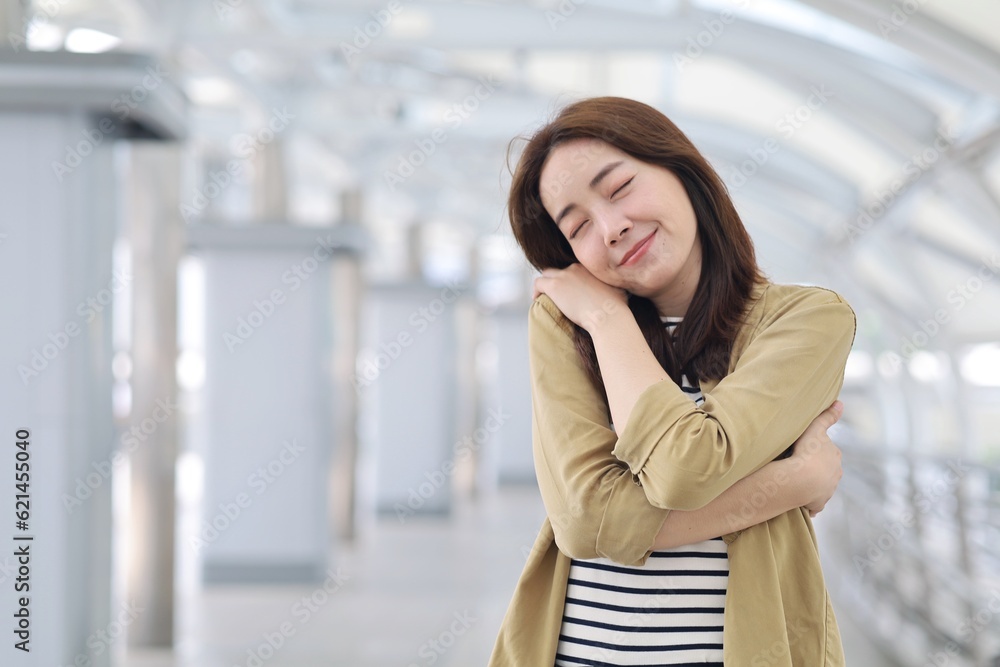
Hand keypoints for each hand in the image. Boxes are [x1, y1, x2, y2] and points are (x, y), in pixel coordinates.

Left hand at [533, 263, 628, 332]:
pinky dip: (536, 291)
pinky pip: (538, 283)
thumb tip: (621, 292)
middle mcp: (575, 268)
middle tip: (555, 295)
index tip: (569, 292)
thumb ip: (614, 288)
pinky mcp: (555, 286)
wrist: (608, 316)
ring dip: (545, 285)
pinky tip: (537, 301)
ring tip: (544, 298)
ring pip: (546, 274)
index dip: (569, 280)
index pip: (572, 269)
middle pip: (559, 270)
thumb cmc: (616, 309)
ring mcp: (564, 276)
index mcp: (589, 268)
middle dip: (556, 280)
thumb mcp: (618, 291)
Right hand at [788, 401, 843, 516]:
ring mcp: (828, 490)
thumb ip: (827, 417)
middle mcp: (835, 474)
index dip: (816, 451)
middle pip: (826, 470)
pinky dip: (809, 503)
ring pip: (821, 486)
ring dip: (812, 485)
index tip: (803, 451)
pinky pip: (814, 503)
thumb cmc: (807, 452)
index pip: (827, 452)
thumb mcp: (816, 429)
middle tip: (798, 465)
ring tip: (796, 481)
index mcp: (835, 457)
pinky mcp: (818, 503)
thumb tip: (840, 403)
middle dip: (817, 469)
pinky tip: (799, 500)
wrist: (801, 479)